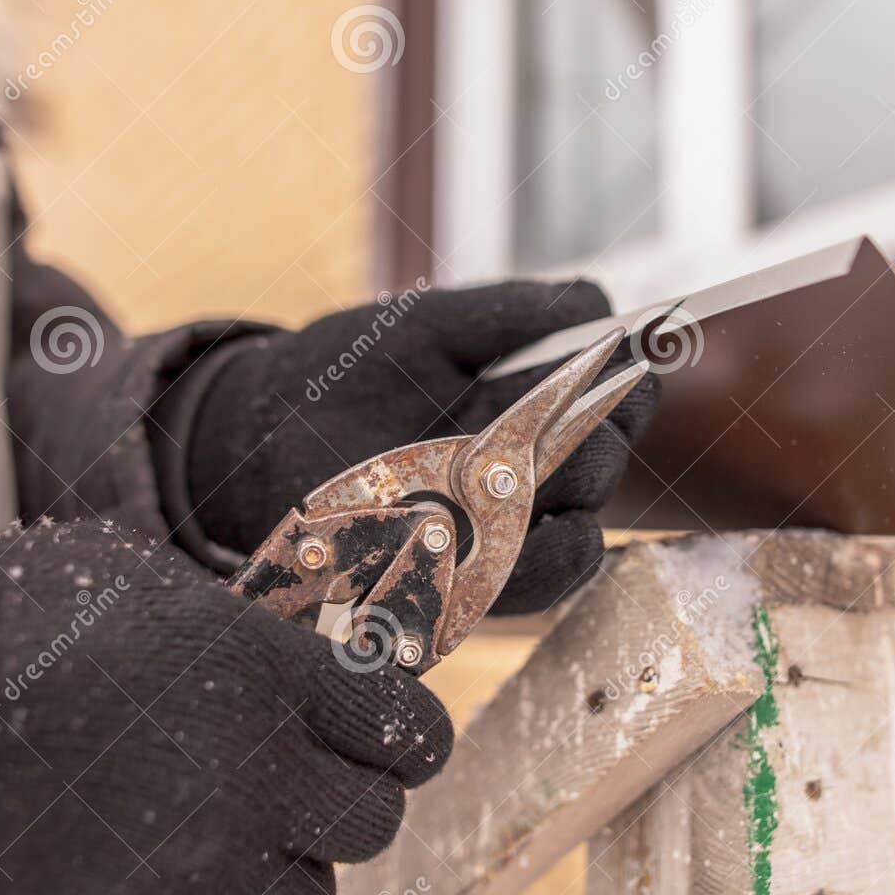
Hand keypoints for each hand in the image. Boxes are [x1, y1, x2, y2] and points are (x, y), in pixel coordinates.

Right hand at [0, 520, 450, 894]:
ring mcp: (207, 868)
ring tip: (199, 852)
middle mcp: (259, 771)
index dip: (399, 741)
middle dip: (335, 813)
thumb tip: (289, 649)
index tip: (371, 745)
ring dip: (269, 886)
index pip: (411, 731)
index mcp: (266, 669)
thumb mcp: (127, 580)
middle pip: (373, 825)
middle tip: (275, 798)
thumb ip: (230, 626)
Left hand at [183, 280, 658, 613]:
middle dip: (604, 451)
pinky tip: (539, 533)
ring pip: (577, 542)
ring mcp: (491, 532)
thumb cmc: (345, 370)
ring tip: (557, 482)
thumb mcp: (425, 327)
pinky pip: (525, 589)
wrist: (263, 431)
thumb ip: (507, 313)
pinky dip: (545, 565)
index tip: (631, 374)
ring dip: (578, 509)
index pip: (610, 411)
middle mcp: (522, 477)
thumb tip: (599, 305)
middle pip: (601, 473)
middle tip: (586, 431)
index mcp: (527, 412)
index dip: (631, 395)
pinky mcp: (457, 581)